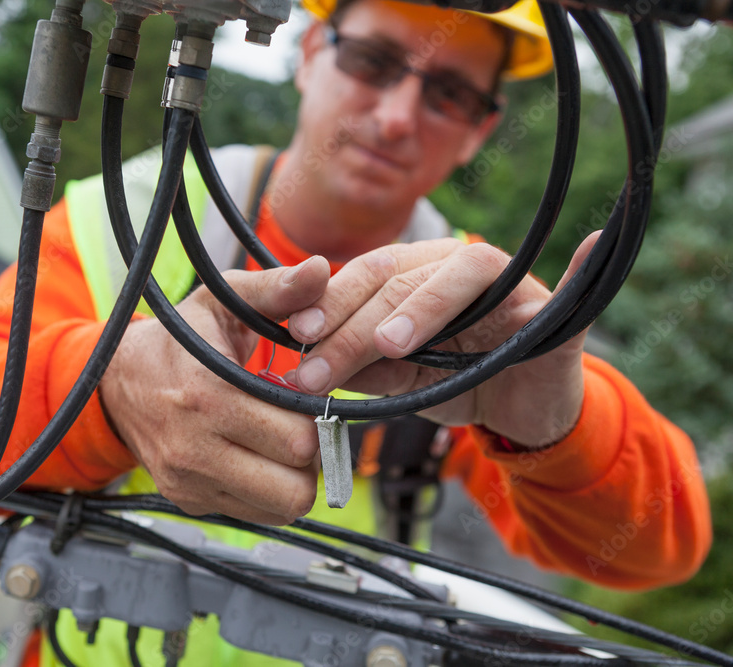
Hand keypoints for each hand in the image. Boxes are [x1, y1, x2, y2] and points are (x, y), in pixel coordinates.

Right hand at [99, 257, 331, 523]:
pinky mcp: (187, 500)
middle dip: (309, 455)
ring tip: (279, 443)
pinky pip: (256, 515)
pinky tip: (256, 458)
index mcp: (207, 395)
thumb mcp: (223, 300)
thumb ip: (276, 289)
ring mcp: (188, 481)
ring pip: (279, 507)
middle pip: (295, 485)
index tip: (304, 396)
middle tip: (298, 424)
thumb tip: (320, 270)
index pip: (298, 438)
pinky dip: (267, 493)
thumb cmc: (180, 339)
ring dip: (292, 479)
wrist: (118, 379)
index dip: (316, 419)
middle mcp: (193, 447)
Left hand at [285, 233, 601, 447]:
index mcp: (415, 275)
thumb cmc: (455, 382)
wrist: (519, 409)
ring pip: (463, 275)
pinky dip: (584, 268)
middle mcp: (457, 268)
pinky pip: (572, 292)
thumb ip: (363, 367)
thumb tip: (306, 368)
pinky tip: (590, 242)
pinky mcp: (555, 314)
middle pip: (400, 279)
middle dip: (354, 325)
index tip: (299, 335)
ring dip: (424, 306)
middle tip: (320, 367)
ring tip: (387, 344)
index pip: (366, 276)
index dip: (332, 301)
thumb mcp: (399, 381)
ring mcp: (509, 286)